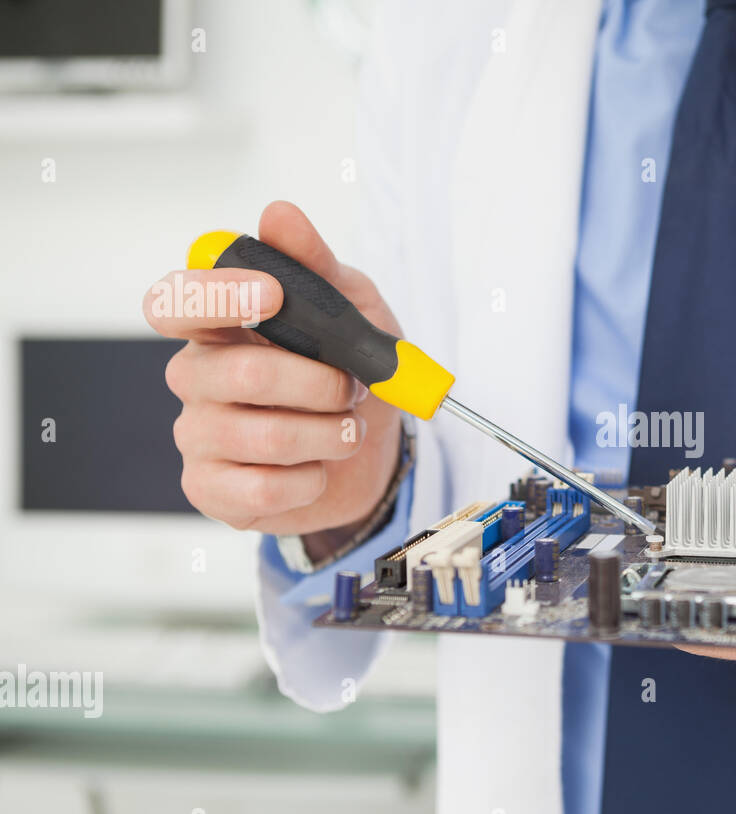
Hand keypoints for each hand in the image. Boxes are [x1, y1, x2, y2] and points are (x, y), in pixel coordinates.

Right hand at [144, 201, 403, 548]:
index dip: (218, 298)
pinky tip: (318, 470)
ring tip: (348, 430)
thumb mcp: (353, 310)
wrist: (375, 450)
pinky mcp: (212, 490)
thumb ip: (315, 264)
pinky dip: (309, 480)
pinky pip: (259, 490)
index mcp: (218, 327)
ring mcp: (200, 437)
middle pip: (237, 375)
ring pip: (259, 436)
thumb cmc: (351, 372)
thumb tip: (279, 215)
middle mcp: (197, 378)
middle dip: (317, 383)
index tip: (275, 295)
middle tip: (351, 387)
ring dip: (326, 434)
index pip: (174, 304)